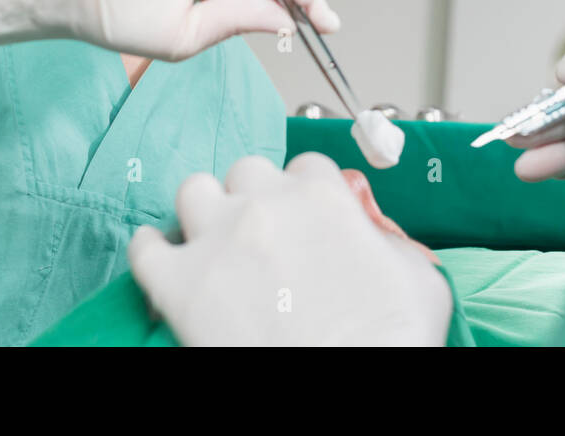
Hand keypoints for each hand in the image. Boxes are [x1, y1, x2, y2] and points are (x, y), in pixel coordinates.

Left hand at [129, 155, 452, 345]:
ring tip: (212, 234)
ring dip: (205, 207)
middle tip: (264, 228)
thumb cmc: (388, 341)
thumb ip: (390, 242)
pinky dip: (151, 248)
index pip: (308, 167)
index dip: (309, 192)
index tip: (307, 214)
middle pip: (249, 169)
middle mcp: (265, 206)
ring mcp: (216, 241)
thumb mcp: (419, 277)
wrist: (346, 396)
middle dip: (257, 193)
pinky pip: (145, 248)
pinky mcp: (177, 285)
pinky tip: (160, 255)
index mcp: (323, 198)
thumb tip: (375, 242)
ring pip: (193, 190)